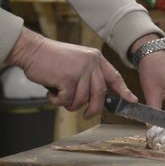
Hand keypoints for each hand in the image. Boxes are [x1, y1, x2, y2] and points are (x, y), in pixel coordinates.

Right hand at [5, 29, 135, 117]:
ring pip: (82, 100)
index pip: (114, 76)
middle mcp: (91, 63)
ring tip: (60, 95)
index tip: (132, 100)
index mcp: (95, 58)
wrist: (32, 50)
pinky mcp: (68, 79)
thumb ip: (88, 76)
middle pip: (100, 94)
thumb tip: (95, 98)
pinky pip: (67, 100)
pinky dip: (58, 101)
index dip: (123, 90)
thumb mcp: (76, 62)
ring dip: (69, 104)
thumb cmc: (51, 59)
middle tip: (86, 115)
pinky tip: (52, 93)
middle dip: (93, 109)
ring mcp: (80, 71)